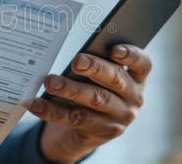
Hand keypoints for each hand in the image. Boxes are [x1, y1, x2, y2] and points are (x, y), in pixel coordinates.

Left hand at [29, 44, 150, 162]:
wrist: (90, 129)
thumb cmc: (95, 89)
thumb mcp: (101, 77)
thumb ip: (96, 65)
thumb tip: (75, 54)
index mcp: (137, 77)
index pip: (143, 64)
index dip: (131, 55)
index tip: (114, 50)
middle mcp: (133, 97)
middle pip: (115, 79)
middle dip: (95, 68)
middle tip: (77, 62)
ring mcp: (120, 117)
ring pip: (95, 100)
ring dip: (71, 90)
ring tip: (50, 82)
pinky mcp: (102, 132)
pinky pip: (75, 119)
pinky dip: (53, 111)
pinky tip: (38, 104)